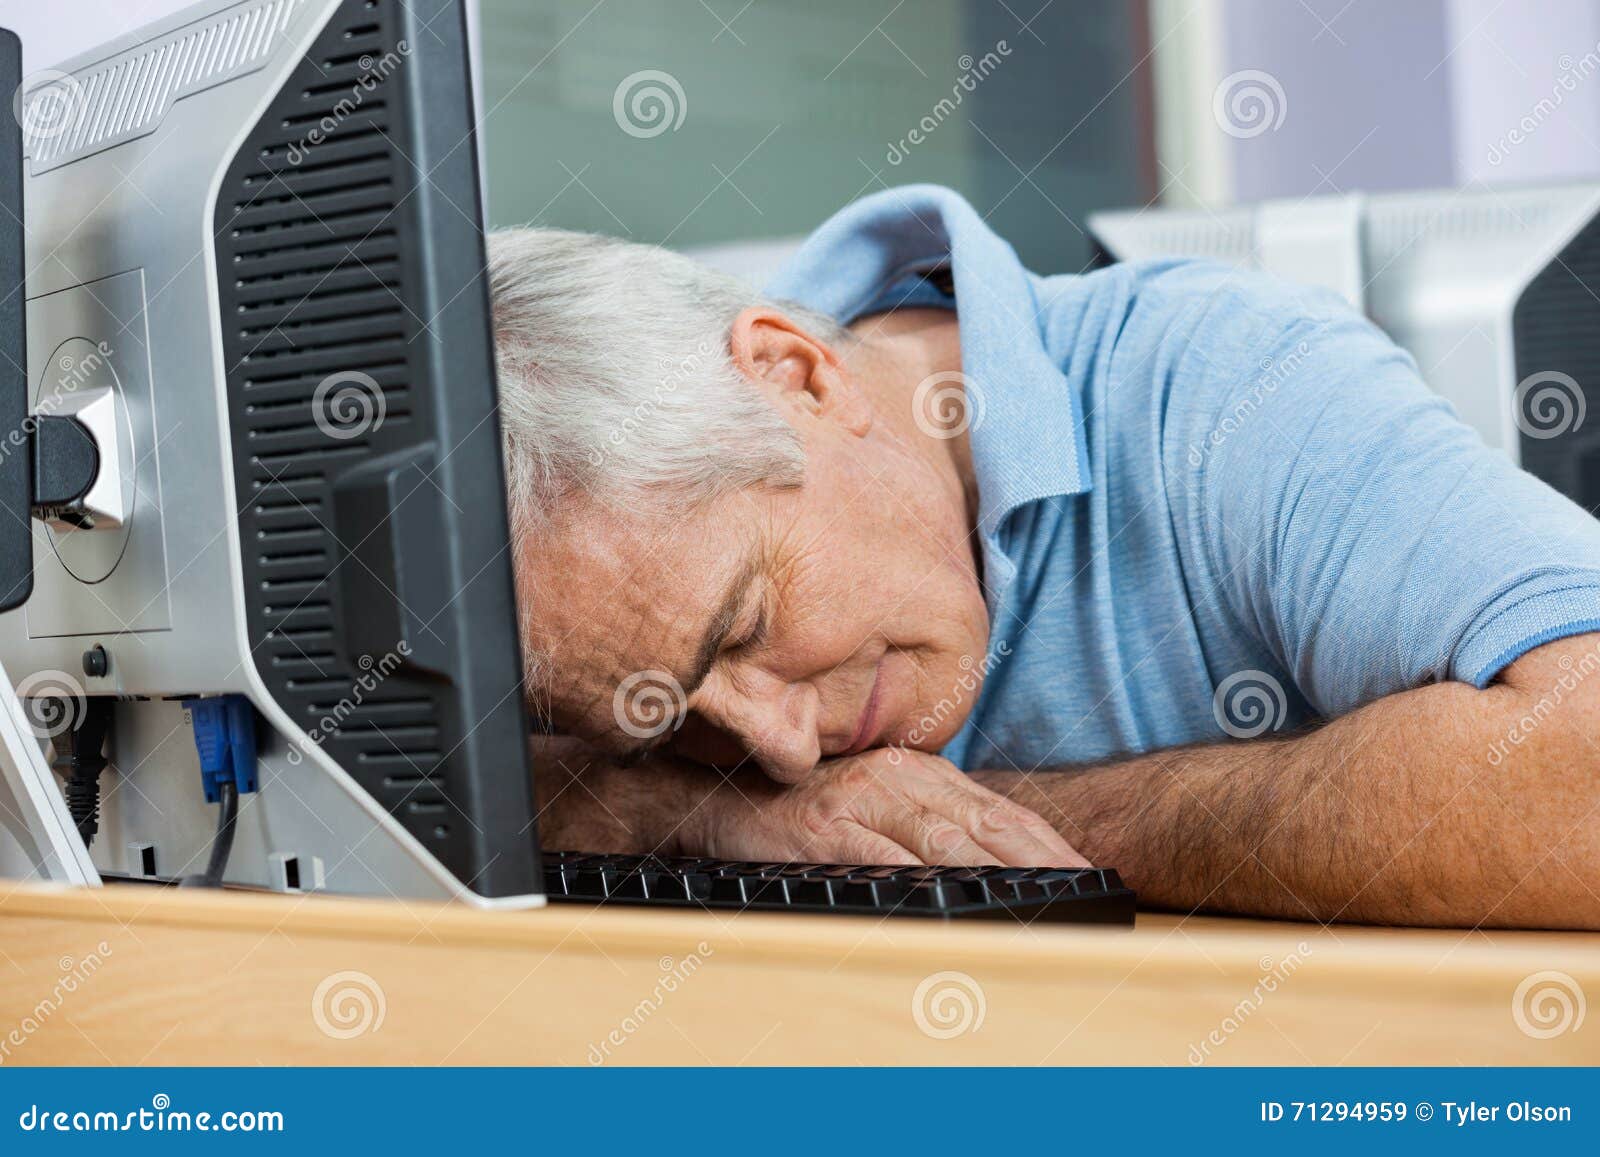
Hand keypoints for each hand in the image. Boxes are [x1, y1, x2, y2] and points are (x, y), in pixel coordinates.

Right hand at [687, 747, 1087, 866]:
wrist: (721, 797)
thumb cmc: (805, 804)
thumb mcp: (876, 799)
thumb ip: (927, 821)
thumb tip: (988, 862)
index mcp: (919, 770)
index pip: (999, 810)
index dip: (1046, 842)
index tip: (1086, 870)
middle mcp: (896, 777)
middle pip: (984, 825)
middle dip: (1038, 862)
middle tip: (1080, 892)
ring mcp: (861, 801)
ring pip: (943, 844)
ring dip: (994, 878)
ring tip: (1034, 905)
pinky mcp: (825, 830)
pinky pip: (883, 863)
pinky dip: (921, 887)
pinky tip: (952, 907)